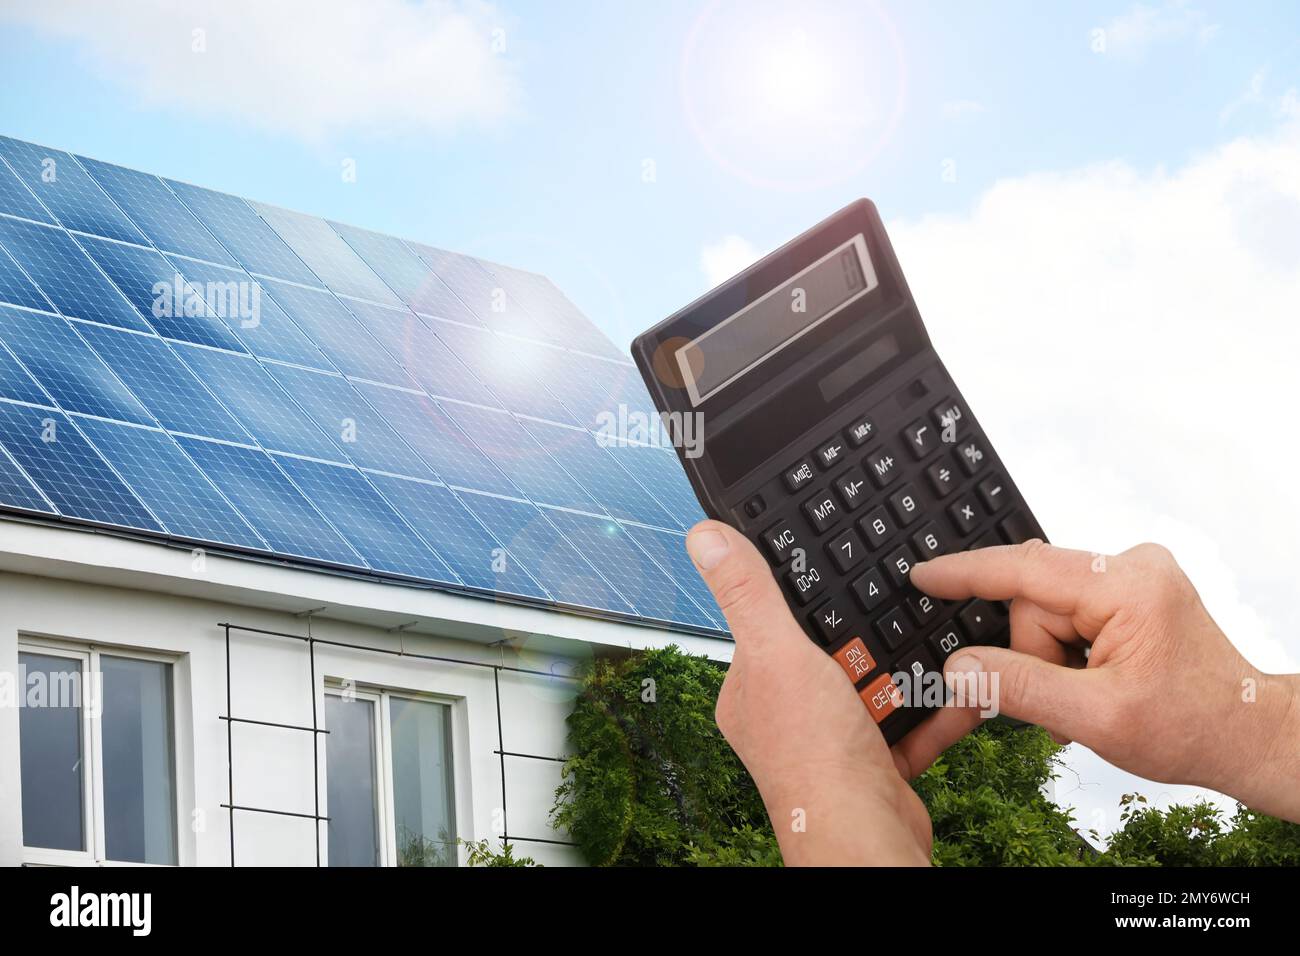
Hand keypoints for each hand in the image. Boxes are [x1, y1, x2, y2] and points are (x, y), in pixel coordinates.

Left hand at [686, 520, 931, 865]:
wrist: (867, 833)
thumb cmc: (812, 756)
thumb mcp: (776, 653)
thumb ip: (747, 594)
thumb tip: (706, 537)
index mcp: (748, 690)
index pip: (770, 626)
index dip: (802, 605)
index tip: (834, 586)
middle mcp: (785, 715)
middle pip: (832, 651)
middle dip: (864, 644)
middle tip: (878, 641)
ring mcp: (831, 738)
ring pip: (875, 682)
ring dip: (902, 673)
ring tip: (924, 665)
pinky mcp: (875, 760)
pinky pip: (910, 719)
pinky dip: (934, 707)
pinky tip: (954, 692)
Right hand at [909, 540, 1299, 822]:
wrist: (1243, 735)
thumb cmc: (1190, 727)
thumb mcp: (1096, 718)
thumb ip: (1020, 688)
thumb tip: (960, 667)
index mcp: (1128, 587)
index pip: (1025, 570)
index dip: (967, 574)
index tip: (922, 575)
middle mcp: (1131, 566)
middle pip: (1032, 598)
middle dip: (1033, 653)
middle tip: (1062, 704)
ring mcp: (1131, 575)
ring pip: (1044, 609)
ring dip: (1049, 658)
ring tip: (1084, 700)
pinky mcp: (1128, 590)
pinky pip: (1065, 611)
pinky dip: (1065, 651)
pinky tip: (1091, 681)